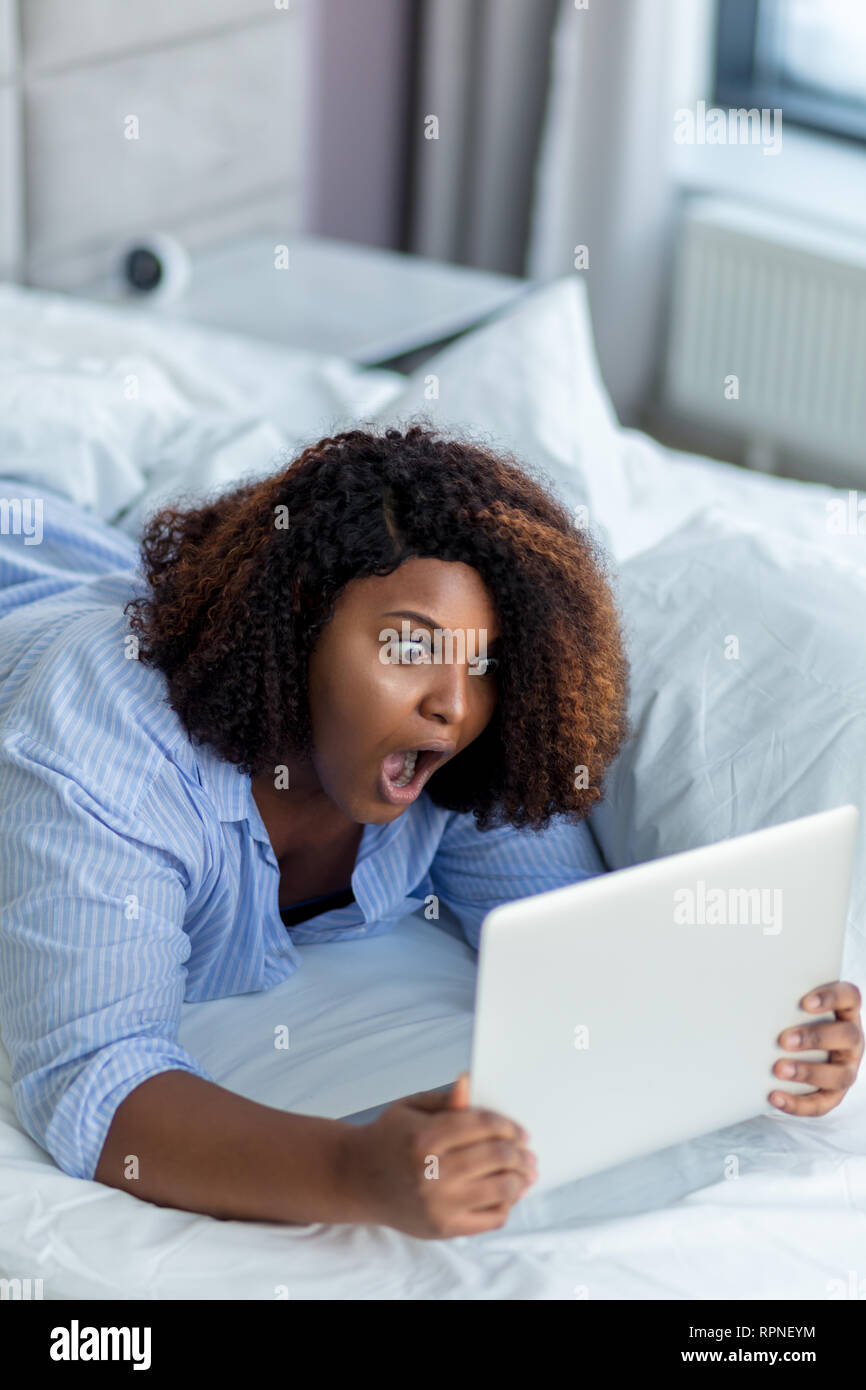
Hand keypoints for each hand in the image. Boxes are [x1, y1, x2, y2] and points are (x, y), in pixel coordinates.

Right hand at [346, 1072, 537, 1238]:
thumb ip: (445, 1099)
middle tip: (528, 1153)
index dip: (509, 1126)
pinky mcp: (444, 1228)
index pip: (483, 1126)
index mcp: (425, 1136)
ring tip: (526, 1173)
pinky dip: (506, 1204)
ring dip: (520, 1179)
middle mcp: (432, 1171)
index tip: (520, 1132)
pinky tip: (507, 1194)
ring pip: (501, 1189)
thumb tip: (470, 1080)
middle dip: (519, 1153)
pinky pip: (491, 1218)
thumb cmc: (388, 1138)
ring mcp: (439, 1204)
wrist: (356, 1180)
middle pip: (497, 1157)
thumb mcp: (410, 1109)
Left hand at [770, 981, 862, 1115]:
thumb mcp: (790, 1006)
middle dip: (815, 1038)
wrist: (791, 1053)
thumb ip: (781, 996)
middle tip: (783, 1040)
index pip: (849, 997)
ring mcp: (846, 1068)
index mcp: (844, 1011)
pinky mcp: (834, 1095)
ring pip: (839, 1074)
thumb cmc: (789, 1018)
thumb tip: (743, 980)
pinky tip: (775, 1097)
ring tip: (779, 1069)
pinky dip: (797, 1103)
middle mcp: (851, 1039)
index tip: (804, 1002)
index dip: (831, 998)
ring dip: (808, 1072)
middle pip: (846, 1036)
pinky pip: (821, 1104)